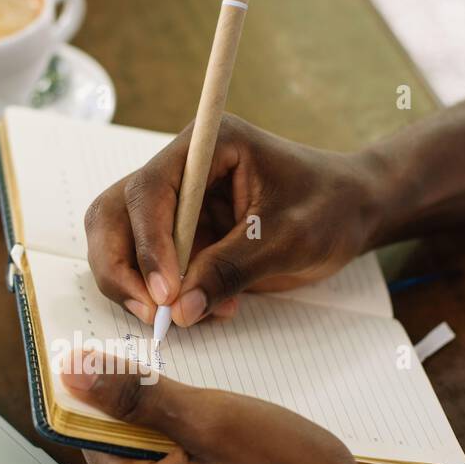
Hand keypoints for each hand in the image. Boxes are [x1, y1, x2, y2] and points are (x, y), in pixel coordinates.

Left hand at [63, 355, 409, 463]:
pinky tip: (236, 449)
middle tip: (206, 396)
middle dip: (155, 412)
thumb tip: (73, 372)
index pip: (92, 429)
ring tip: (228, 424)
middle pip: (122, 447)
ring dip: (181, 434)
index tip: (149, 364)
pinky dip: (198, 459)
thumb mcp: (212, 419)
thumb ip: (136, 396)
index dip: (116, 388)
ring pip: (154, 462)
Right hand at [84, 113, 385, 326]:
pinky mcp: (178, 239)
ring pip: (118, 245)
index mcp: (205, 147)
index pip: (150, 190)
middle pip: (114, 215)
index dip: (150, 244)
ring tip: (186, 316)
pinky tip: (208, 310)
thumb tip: (181, 310)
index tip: (167, 293)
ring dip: (138, 289)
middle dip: (122, 269)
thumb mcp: (289, 239)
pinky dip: (163, 300)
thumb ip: (232, 269)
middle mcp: (178, 171)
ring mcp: (174, 207)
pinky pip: (148, 273)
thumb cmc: (329, 208)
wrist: (350, 213)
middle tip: (154, 314)